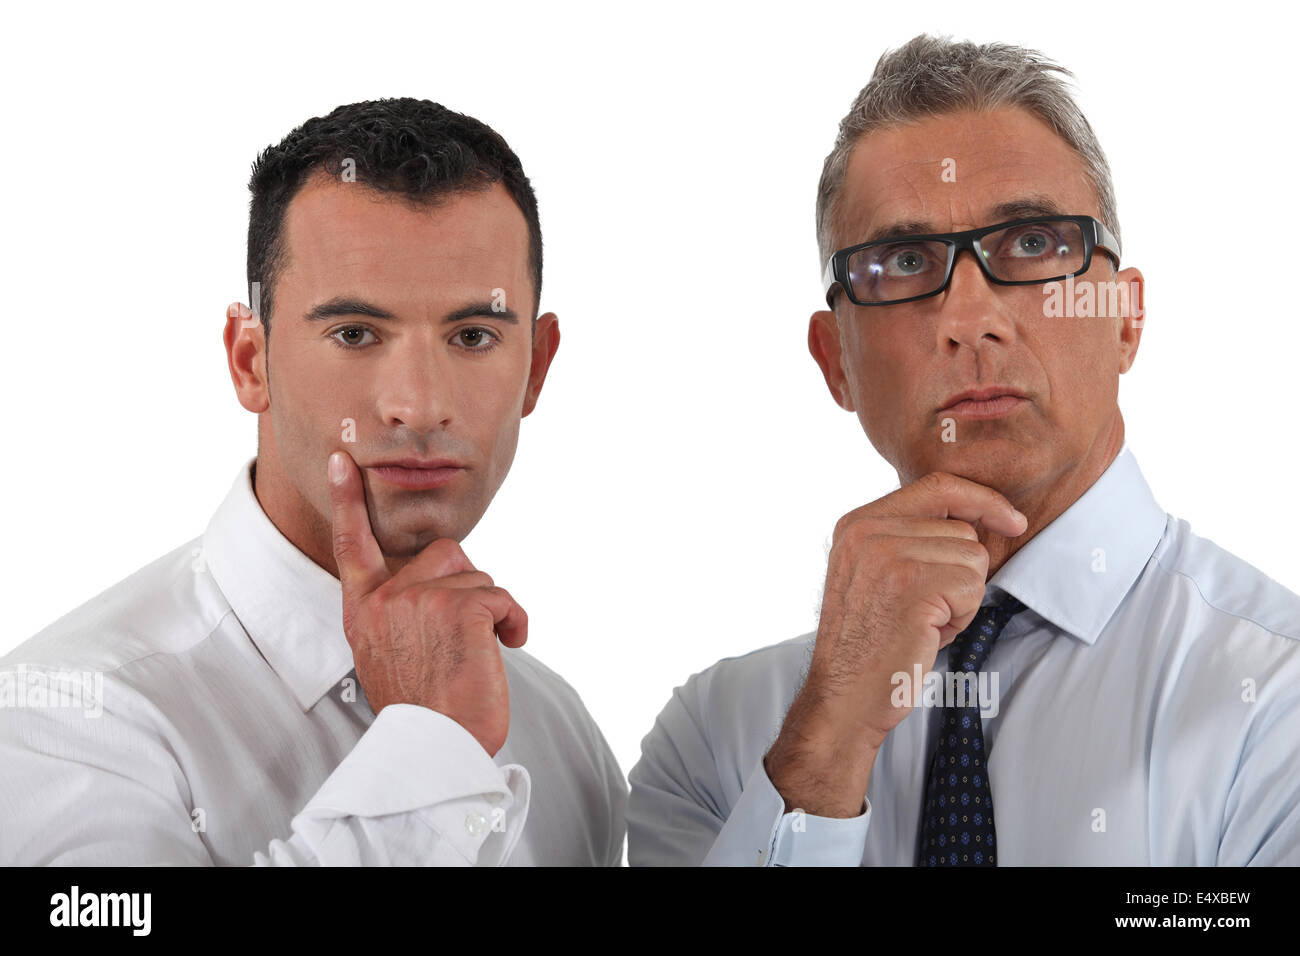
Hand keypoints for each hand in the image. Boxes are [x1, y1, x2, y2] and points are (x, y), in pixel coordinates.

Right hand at [326, 450, 526, 755]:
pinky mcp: (458, 607)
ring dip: (491, 612)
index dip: (349, 501)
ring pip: (479, 577)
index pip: (353, 545)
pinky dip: (514, 623)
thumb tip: (440, 588)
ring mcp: (419, 600)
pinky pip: (503, 597)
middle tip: (463, 638)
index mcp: (363, 611)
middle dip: (467, 586)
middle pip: (445, 553)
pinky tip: (504, 650)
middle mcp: (385, 600)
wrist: (436, 750)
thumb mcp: (393, 654)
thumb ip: (402, 612)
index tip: (342, 461)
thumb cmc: (426, 711)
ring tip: (477, 656)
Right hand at [765, 472, 1026, 815]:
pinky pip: (973, 587)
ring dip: (961, 599)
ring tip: (921, 623)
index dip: (983, 499)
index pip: (939, 485)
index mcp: (858, 522)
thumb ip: (909, 537)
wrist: (843, 697)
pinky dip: (962, 617)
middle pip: (963, 530)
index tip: (1012, 520)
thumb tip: (977, 518)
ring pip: (974, 559)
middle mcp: (869, 530)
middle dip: (959, 574)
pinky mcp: (914, 586)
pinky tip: (928, 634)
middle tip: (922, 610)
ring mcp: (889, 556)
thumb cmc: (868, 643)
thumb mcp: (873, 572)